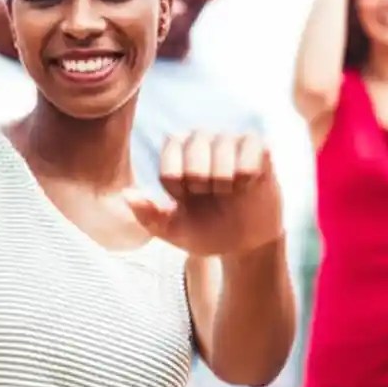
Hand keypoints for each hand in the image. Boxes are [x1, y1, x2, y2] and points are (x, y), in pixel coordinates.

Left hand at [123, 132, 283, 256]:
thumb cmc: (205, 231)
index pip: (170, 145)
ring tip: (228, 193)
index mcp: (177, 154)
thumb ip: (148, 215)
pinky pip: (253, 147)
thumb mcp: (173, 230)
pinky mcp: (260, 149)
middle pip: (195, 142)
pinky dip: (247, 174)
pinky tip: (247, 187)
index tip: (183, 199)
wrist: (244, 244)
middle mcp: (203, 141)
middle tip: (207, 196)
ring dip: (225, 179)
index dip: (176, 179)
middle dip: (200, 178)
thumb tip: (127, 194)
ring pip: (224, 145)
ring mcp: (232, 143)